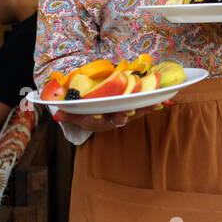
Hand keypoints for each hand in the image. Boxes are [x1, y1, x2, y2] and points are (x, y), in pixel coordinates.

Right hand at [54, 101, 169, 131]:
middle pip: (119, 118)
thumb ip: (67, 113)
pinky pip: (144, 109)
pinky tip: (165, 101)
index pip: (98, 121)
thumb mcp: (74, 114)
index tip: (100, 117)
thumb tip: (57, 113)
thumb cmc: (83, 113)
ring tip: (155, 103)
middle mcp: (111, 120)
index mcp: (97, 121)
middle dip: (125, 115)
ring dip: (145, 109)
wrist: (94, 118)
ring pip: (135, 114)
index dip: (99, 119)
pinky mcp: (133, 111)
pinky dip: (153, 105)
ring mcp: (123, 116)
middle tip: (129, 112)